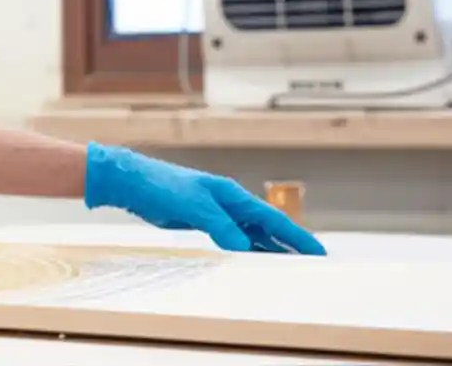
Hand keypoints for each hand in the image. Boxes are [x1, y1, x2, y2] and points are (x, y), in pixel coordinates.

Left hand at [84, 142, 325, 254]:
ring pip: (251, 235)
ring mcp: (217, 213)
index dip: (296, 236)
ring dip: (268, 251)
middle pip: (267, 229)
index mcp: (232, 196)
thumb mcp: (193, 206)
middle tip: (312, 266)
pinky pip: (232, 239)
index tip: (319, 251)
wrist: (132, 182)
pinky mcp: (202, 222)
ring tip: (288, 269)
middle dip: (289, 246)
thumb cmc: (162, 187)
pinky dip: (245, 251)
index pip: (272, 219)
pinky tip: (250, 262)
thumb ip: (220, 226)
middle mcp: (229, 204)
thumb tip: (245, 247)